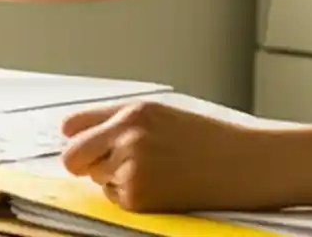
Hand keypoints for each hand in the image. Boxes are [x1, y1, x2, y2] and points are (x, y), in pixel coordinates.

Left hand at [60, 100, 278, 212]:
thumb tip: (70, 133)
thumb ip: (117, 120)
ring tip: (152, 169)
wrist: (242, 164)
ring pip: (97, 179)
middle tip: (108, 163)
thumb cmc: (204, 138)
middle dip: (83, 163)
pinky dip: (130, 195)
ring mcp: (132, 169)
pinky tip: (160, 184)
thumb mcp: (160, 113)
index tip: (81, 143)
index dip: (75, 138)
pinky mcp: (139, 198)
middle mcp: (128, 138)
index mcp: (133, 112)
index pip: (73, 126)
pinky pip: (115, 199)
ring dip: (113, 177)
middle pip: (73, 157)